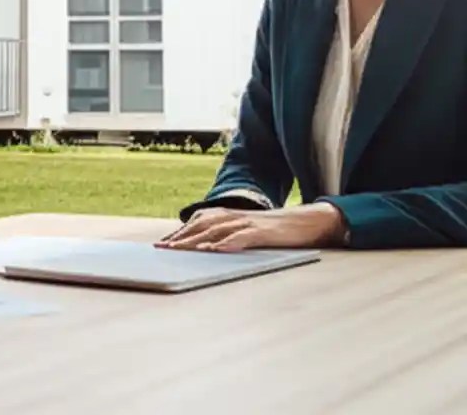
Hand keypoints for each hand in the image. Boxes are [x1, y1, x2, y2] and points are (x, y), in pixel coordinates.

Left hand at [156, 203, 345, 251]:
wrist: (307, 221)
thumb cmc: (273, 231)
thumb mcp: (245, 232)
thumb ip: (225, 236)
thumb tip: (202, 249)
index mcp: (228, 216)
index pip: (196, 223)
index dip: (178, 234)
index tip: (160, 245)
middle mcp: (234, 216)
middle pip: (201, 226)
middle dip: (180, 238)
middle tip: (162, 250)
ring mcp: (247, 223)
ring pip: (216, 231)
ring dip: (196, 240)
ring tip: (180, 250)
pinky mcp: (262, 232)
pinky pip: (241, 237)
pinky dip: (227, 243)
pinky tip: (215, 250)